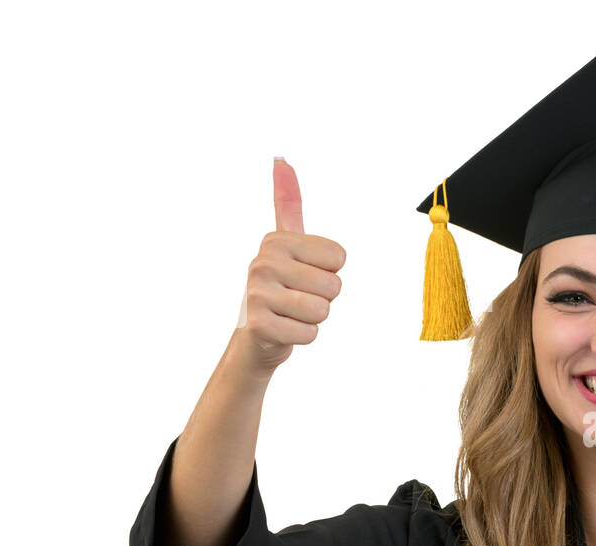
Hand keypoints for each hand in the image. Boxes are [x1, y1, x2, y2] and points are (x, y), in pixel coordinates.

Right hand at [235, 158, 346, 372]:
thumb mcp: (286, 243)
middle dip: (323, 298)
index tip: (305, 275)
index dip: (330, 272)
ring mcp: (257, 293)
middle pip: (333, 285)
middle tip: (298, 298)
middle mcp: (262, 262)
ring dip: (314, 319)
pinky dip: (304, 337)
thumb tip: (280, 158)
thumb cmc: (281, 287)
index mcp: (276, 240)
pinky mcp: (259, 324)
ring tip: (292, 313)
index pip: (339, 258)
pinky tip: (285, 330)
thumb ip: (287, 203)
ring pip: (323, 310)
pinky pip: (310, 333)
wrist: (256, 335)